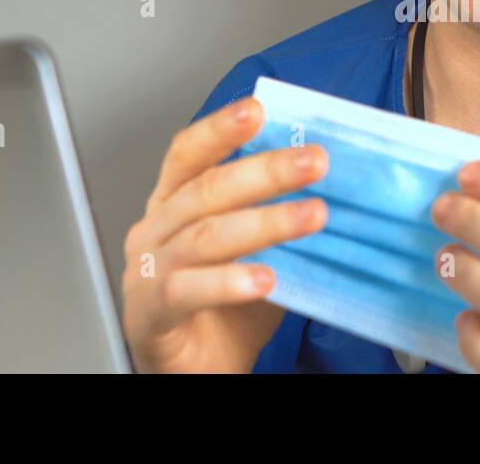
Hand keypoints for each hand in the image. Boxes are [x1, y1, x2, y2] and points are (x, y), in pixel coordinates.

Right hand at [121, 97, 328, 372]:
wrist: (197, 370)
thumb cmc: (225, 309)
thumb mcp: (258, 251)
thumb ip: (278, 216)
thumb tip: (332, 183)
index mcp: (173, 204)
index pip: (189, 154)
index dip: (220, 129)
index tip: (258, 108)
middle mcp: (155, 230)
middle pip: (206, 190)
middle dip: (265, 171)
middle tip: (314, 161)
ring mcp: (147, 272)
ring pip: (205, 236)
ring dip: (265, 223)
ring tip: (313, 216)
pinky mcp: (150, 314)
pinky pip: (188, 291)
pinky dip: (228, 282)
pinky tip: (266, 278)